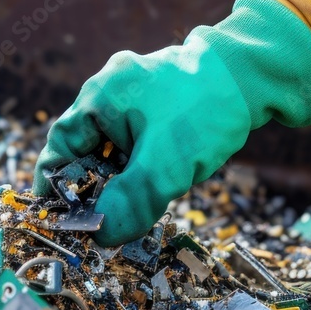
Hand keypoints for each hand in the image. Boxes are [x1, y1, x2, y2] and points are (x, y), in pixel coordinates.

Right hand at [33, 0, 310, 245]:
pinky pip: (140, 140)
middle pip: (87, 149)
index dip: (54, 184)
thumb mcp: (164, 165)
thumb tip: (101, 236)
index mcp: (100, 98)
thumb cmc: (206, 110)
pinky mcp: (162, 102)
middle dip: (94, 186)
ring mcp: (138, 94)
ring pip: (116, 147)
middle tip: (104, 219)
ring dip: (122, 178)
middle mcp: (112, 91)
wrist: (256, 73)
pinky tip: (160, 181)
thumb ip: (129, 202)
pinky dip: (143, 164)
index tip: (56, 215)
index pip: (60, 146)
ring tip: (137, 202)